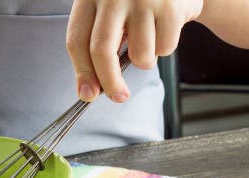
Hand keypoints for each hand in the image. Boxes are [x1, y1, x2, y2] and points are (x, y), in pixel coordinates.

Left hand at [66, 0, 202, 101]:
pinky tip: (163, 29)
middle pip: (102, 50)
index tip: (88, 93)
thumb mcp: (108, 13)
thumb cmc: (132, 1)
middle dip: (109, 81)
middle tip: (117, 96)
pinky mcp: (170, 5)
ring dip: (145, 60)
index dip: (82, 72)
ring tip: (147, 40)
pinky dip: (164, 47)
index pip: (78, 41)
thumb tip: (90, 89)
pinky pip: (165, 47)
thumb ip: (97, 44)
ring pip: (140, 55)